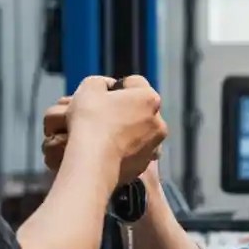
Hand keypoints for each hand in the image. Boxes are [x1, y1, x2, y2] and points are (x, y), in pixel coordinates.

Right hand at [42, 75, 166, 184]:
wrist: (92, 163)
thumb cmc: (91, 120)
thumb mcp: (89, 87)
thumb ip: (101, 82)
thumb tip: (106, 88)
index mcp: (149, 98)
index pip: (134, 83)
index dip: (116, 87)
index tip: (101, 97)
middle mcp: (159, 122)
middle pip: (140, 109)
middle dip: (124, 110)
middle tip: (102, 116)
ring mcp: (153, 146)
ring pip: (140, 132)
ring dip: (126, 131)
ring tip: (105, 136)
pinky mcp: (144, 165)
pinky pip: (135, 152)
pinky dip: (124, 150)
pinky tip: (107, 151)